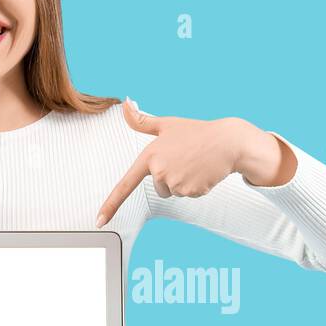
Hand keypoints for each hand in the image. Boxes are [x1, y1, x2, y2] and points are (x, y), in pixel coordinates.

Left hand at [95, 97, 251, 226]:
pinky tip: (203, 171)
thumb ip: (142, 120)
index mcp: (150, 156)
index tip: (98, 221)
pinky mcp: (191, 191)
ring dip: (184, 181)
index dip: (110, 204)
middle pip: (159, 188)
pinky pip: (189, 195)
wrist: (227, 142)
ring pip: (174, 192)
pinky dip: (196, 185)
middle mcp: (160, 171)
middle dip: (171, 177)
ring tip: (195, 164)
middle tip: (185, 160)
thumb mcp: (167, 124)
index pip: (125, 185)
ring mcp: (175, 182)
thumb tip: (125, 103)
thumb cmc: (197, 132)